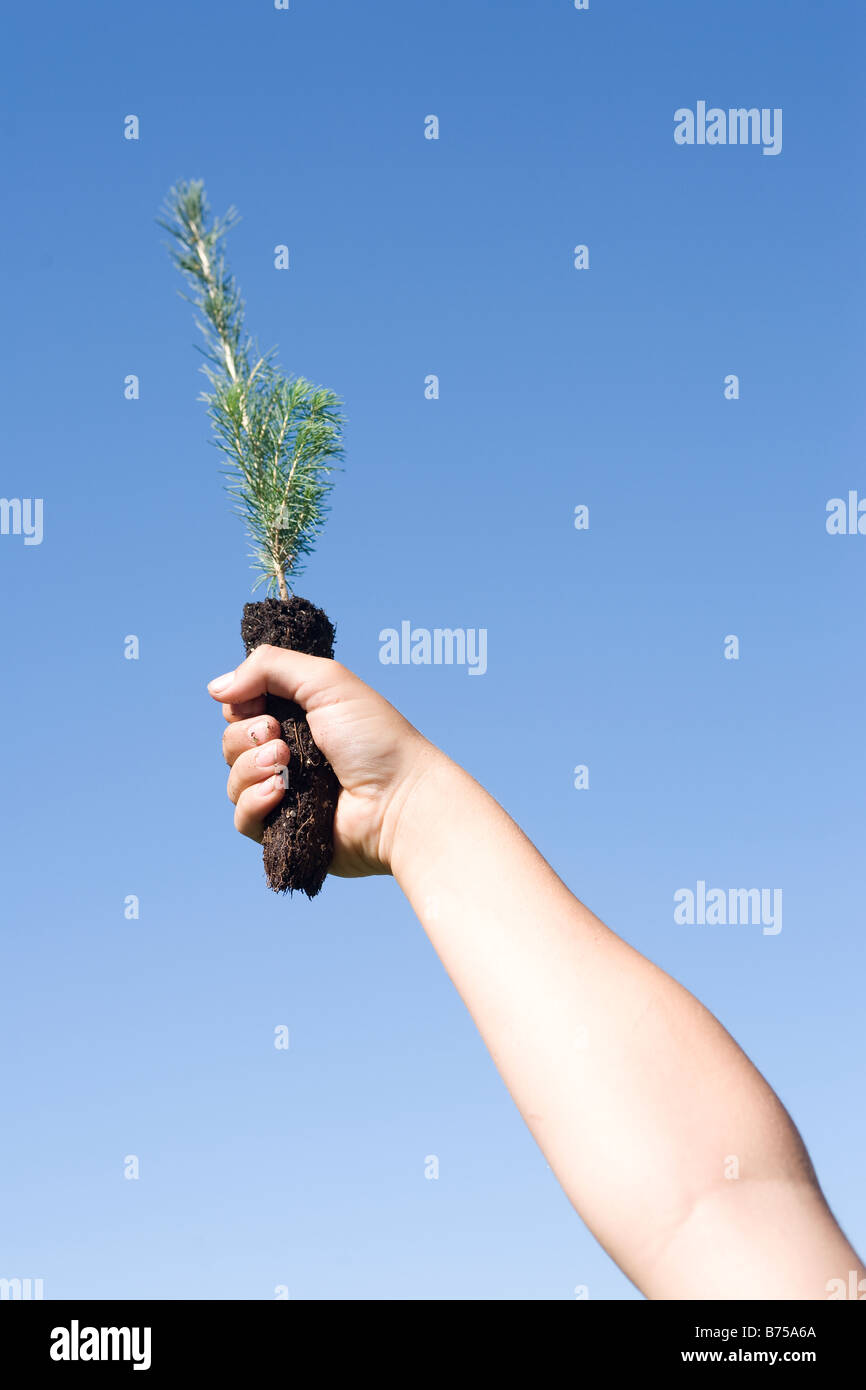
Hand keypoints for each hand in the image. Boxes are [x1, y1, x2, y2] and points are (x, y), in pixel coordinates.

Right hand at [207, 644, 436, 877]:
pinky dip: (254, 802)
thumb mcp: (326, 681)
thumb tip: (214, 688)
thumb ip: (269, 668)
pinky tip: (280, 793)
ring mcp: (286, 795)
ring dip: (251, 767)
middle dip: (248, 736)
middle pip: (232, 742)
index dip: (242, 705)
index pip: (243, 708)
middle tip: (281, 736)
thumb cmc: (374, 739)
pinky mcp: (284, 832)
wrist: (401, 802)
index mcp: (300, 718)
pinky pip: (242, 819)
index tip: (262, 704)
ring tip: (286, 765)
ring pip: (233, 779)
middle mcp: (290, 755)